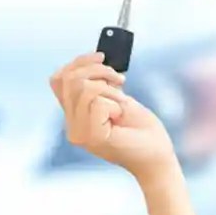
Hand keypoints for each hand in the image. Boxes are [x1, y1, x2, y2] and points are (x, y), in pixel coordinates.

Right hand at [49, 51, 177, 180]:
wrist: (157, 156)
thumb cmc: (140, 129)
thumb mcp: (116, 98)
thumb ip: (97, 85)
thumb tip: (93, 60)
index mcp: (74, 115)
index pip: (57, 80)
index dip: (79, 63)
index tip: (102, 58)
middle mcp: (71, 126)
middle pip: (69, 79)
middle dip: (98, 70)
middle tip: (120, 81)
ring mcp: (80, 134)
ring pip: (82, 88)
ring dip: (110, 89)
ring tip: (122, 103)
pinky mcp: (93, 138)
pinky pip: (97, 103)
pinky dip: (115, 103)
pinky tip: (122, 116)